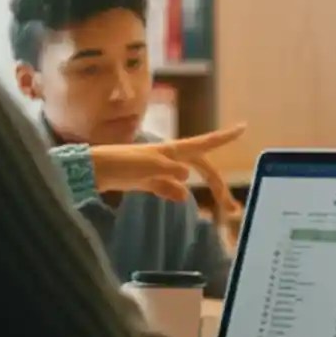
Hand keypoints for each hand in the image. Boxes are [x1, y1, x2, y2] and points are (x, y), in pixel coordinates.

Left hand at [90, 124, 245, 212]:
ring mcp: (158, 169)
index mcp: (172, 151)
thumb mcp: (148, 167)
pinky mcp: (147, 180)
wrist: (93, 170)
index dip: (224, 137)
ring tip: (219, 209)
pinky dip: (177, 194)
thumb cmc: (120, 164)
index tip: (243, 127)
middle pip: (202, 168)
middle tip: (230, 207)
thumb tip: (187, 179)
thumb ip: (170, 172)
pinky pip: (169, 188)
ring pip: (188, 180)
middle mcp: (169, 158)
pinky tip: (181, 200)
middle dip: (218, 185)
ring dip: (203, 193)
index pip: (204, 143)